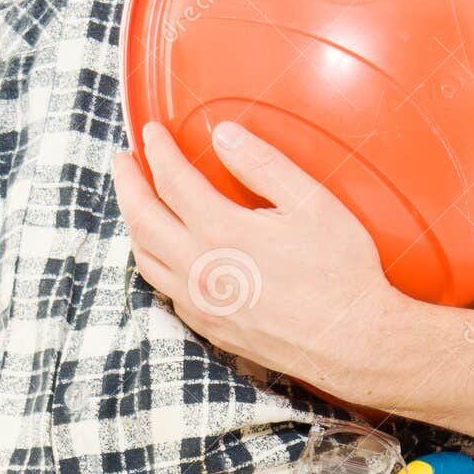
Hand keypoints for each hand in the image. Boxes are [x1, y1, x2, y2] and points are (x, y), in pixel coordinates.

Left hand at [113, 121, 411, 387]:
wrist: (351, 341)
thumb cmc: (340, 271)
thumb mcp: (311, 202)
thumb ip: (262, 164)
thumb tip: (223, 134)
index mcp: (221, 232)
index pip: (172, 179)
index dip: (158, 150)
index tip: (152, 132)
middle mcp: (198, 269)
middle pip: (142, 218)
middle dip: (127, 183)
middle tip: (122, 160)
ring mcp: (199, 303)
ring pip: (145, 258)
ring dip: (134, 224)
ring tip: (136, 202)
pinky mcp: (208, 327)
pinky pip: (164, 289)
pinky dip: (154, 261)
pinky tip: (164, 252)